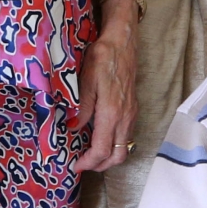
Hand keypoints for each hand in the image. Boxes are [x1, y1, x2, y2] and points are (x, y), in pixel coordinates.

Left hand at [74, 10, 138, 172]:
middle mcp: (125, 118)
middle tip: (83, 163)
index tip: (76, 165)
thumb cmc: (102, 57)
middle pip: (118, 155)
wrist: (123, 42)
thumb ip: (82, 107)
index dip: (89, 162)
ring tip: (90, 153)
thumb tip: (73, 128)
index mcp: (112, 113)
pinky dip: (114, 144)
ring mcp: (131, 114)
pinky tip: (101, 136)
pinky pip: (126, 136)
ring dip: (108, 156)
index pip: (102, 150)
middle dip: (100, 165)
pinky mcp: (133, 108)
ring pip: (124, 147)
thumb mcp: (86, 80)